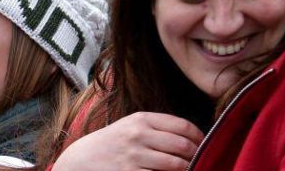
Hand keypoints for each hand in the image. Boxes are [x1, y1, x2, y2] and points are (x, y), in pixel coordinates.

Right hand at [53, 112, 203, 170]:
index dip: (199, 138)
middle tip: (198, 161)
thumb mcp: (130, 126)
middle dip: (196, 156)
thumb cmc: (112, 144)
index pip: (183, 126)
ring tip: (186, 170)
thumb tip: (193, 139)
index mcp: (141, 119)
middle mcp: (138, 135)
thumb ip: (158, 128)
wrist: (82, 160)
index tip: (202, 146)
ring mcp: (134, 156)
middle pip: (183, 146)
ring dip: (187, 170)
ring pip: (176, 165)